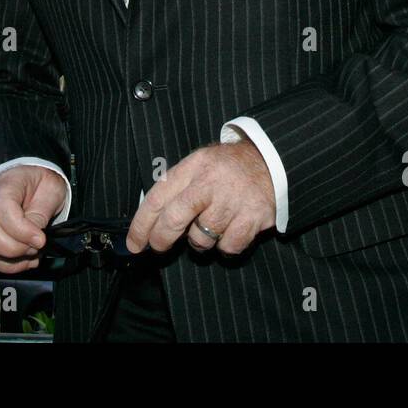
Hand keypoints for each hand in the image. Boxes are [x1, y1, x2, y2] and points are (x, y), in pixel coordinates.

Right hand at [0, 165, 65, 273]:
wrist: (28, 183)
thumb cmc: (38, 184)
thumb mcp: (50, 189)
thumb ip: (41, 213)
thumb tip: (34, 238)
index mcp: (3, 185)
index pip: (2, 209)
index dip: (22, 230)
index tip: (40, 239)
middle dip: (16, 247)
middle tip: (37, 246)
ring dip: (14, 259)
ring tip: (33, 251)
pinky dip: (9, 266)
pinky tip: (24, 258)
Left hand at [126, 140, 274, 256]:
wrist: (273, 160)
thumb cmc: (230, 168)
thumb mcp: (201, 164)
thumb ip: (178, 186)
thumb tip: (152, 220)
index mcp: (193, 167)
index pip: (158, 197)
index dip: (141, 224)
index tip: (134, 242)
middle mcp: (210, 183)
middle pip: (174, 219)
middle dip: (161, 239)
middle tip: (159, 246)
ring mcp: (231, 202)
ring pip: (201, 239)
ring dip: (200, 241)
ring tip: (210, 225)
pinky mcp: (252, 218)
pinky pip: (227, 247)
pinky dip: (226, 245)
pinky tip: (231, 229)